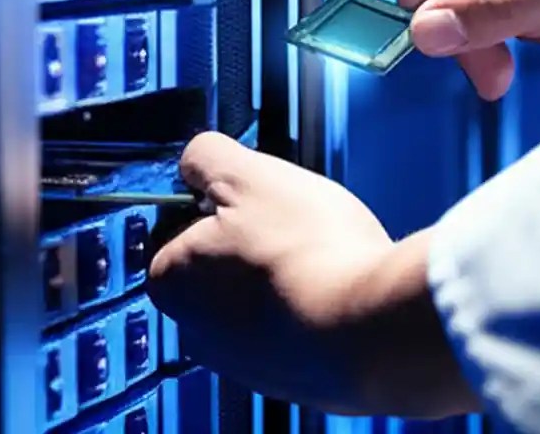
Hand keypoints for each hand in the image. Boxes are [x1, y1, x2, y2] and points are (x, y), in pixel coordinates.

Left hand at [148, 132, 475, 417]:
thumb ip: (206, 156)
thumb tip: (196, 159)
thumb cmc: (303, 251)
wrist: (369, 327)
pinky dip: (314, 313)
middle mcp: (197, 334)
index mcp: (171, 281)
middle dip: (250, 245)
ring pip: (260, 303)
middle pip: (219, 269)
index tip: (248, 198)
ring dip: (285, 279)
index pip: (177, 229)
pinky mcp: (294, 382)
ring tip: (320, 261)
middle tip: (289, 226)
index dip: (215, 204)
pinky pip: (298, 334)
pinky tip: (337, 292)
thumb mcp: (245, 173)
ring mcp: (247, 365)